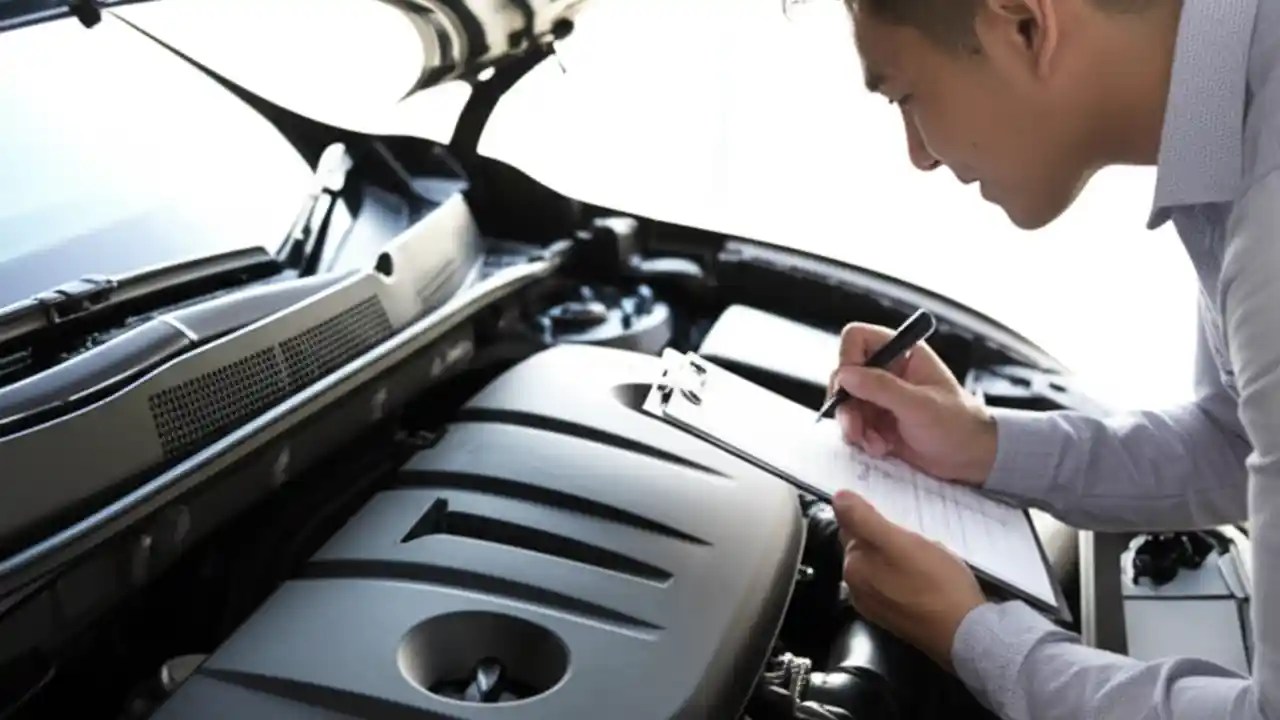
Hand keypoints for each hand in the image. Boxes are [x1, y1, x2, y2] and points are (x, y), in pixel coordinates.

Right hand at [831, 322, 996, 484]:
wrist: (970, 459)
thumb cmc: (957, 425)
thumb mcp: (920, 405)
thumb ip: (881, 388)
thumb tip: (845, 375)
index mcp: (901, 353)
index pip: (858, 338)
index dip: (848, 359)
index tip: (850, 387)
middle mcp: (886, 370)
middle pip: (844, 375)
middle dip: (847, 404)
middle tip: (856, 428)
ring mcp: (879, 397)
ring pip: (845, 403)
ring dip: (854, 427)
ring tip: (875, 444)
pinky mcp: (876, 421)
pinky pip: (852, 425)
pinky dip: (861, 439)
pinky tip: (880, 448)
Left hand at [833, 489, 985, 670]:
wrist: (964, 634)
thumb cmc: (934, 583)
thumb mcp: (899, 543)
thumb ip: (864, 520)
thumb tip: (837, 497)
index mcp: (853, 568)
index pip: (849, 527)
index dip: (867, 512)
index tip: (888, 505)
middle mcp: (857, 588)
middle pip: (863, 548)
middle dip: (879, 534)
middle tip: (908, 525)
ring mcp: (876, 606)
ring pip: (879, 565)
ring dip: (892, 554)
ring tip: (919, 549)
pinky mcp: (897, 617)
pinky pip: (893, 583)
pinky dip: (902, 573)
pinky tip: (922, 573)